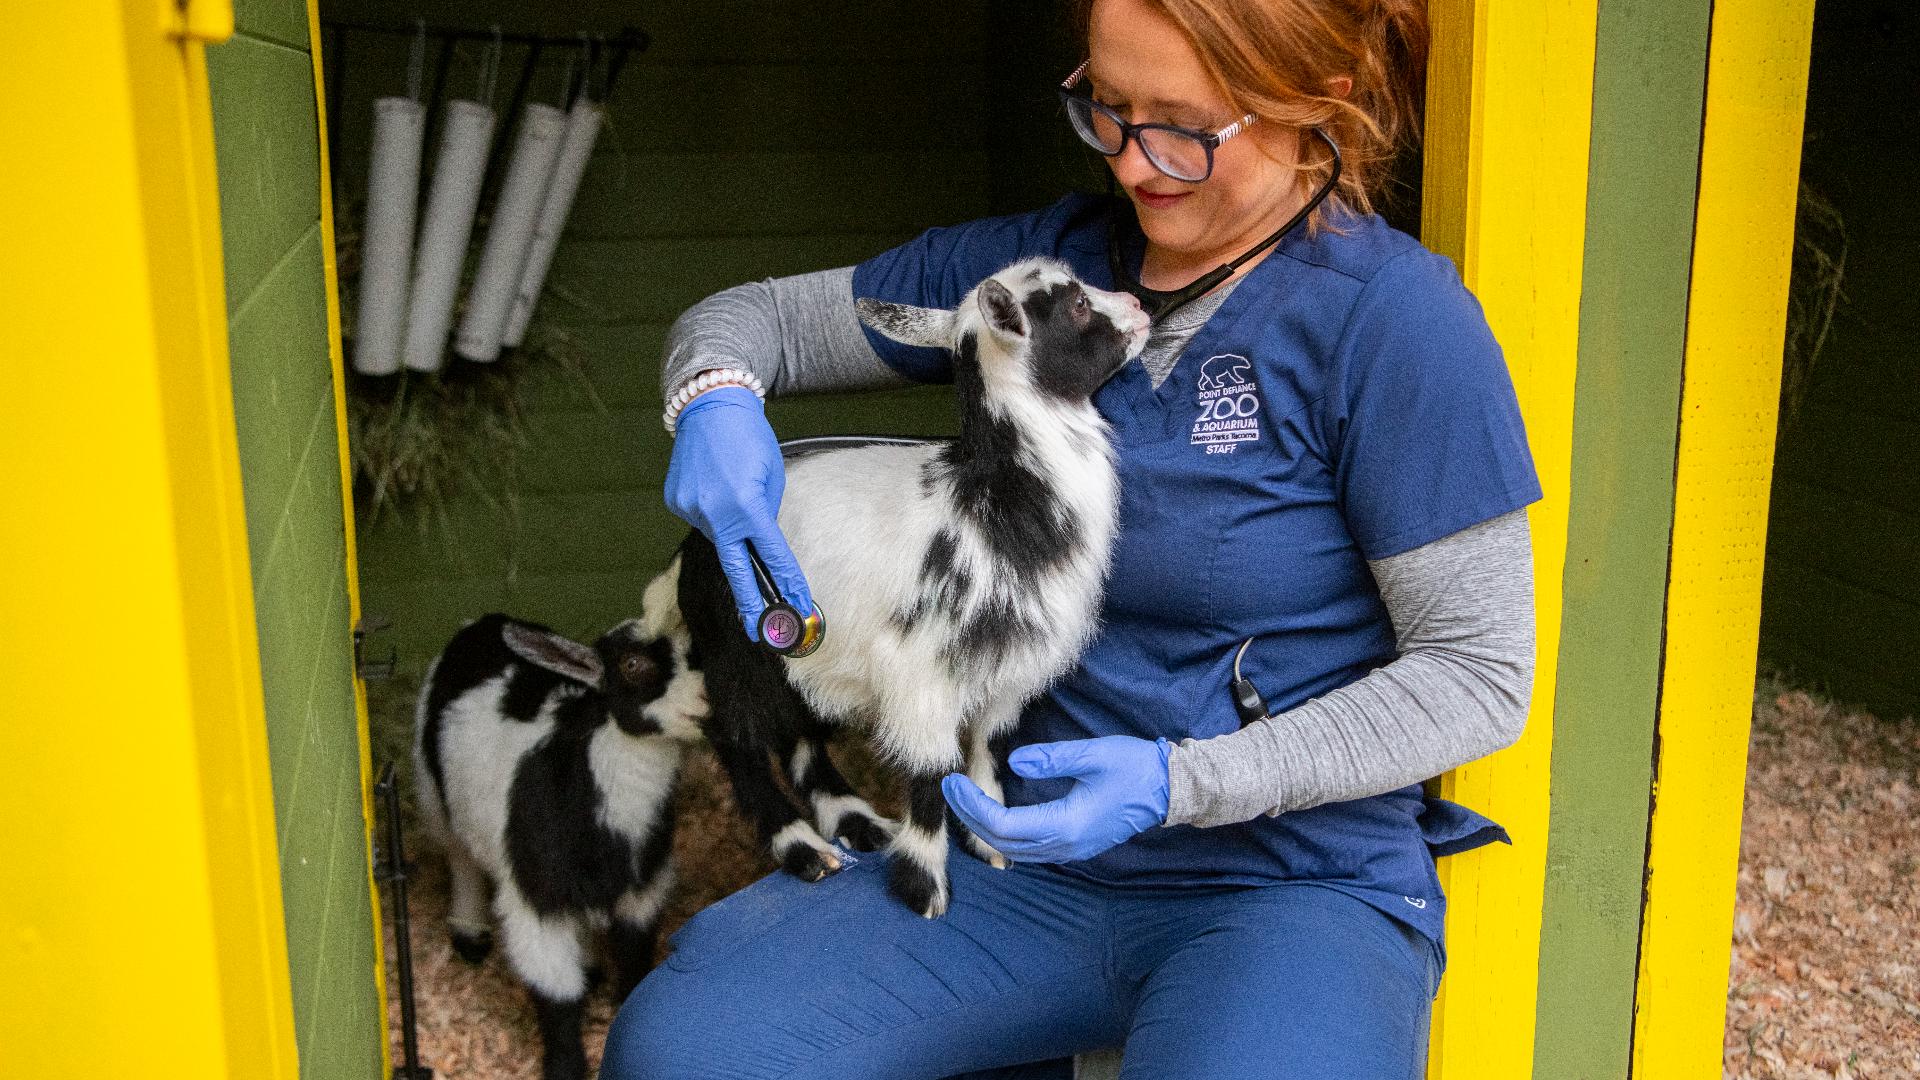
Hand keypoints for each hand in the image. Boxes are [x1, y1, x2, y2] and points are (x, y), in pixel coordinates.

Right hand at [663, 385, 813, 639]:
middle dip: (750, 602)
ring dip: (732, 530)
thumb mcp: (771, 476)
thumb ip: (764, 514)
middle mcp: (713, 512)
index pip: (770, 555)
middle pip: (735, 569)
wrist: (709, 404)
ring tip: (734, 494)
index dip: (786, 582)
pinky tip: (716, 488)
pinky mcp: (676, 500)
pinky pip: (702, 517)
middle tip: (760, 631)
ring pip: (719, 536)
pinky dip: (713, 512)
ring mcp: (689, 507)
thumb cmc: (750, 437)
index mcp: (743, 507)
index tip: (798, 605)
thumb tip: (760, 542)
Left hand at [941, 736, 1170, 863]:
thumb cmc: (1134, 768)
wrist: (1169, 790)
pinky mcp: (1074, 846)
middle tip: (951, 788)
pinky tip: (994, 815)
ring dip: (985, 828)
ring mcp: (1070, 850)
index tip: (953, 782)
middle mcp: (1065, 845)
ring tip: (965, 800)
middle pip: (1002, 842)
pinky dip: (1004, 834)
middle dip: (971, 816)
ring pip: (1013, 850)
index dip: (973, 806)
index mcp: (1067, 825)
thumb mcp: (1093, 755)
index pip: (1004, 825)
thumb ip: (1052, 759)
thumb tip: (1016, 763)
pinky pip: (1029, 849)